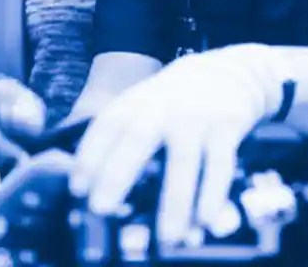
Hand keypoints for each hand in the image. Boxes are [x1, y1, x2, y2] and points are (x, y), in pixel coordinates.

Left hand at [68, 44, 287, 245]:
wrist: (231, 70)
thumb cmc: (177, 99)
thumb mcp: (146, 102)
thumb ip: (123, 133)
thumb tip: (93, 181)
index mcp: (137, 101)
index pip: (107, 125)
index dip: (90, 156)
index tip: (77, 188)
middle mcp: (164, 107)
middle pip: (138, 139)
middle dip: (118, 174)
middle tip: (100, 208)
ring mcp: (197, 118)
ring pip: (183, 162)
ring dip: (175, 202)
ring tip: (167, 238)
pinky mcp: (227, 128)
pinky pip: (219, 166)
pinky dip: (212, 195)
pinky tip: (204, 221)